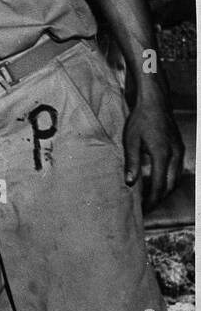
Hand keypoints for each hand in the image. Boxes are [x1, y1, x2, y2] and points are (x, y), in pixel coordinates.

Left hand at [123, 88, 182, 208]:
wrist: (155, 101)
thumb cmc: (140, 119)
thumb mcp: (130, 141)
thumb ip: (132, 163)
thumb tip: (130, 183)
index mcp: (162, 155)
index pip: (159, 186)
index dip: (151, 200)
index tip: (143, 210)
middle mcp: (175, 155)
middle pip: (170, 185)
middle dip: (159, 199)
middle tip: (146, 208)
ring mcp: (180, 151)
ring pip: (176, 178)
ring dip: (165, 190)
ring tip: (151, 198)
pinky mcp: (179, 147)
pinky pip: (177, 169)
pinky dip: (169, 179)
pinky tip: (159, 182)